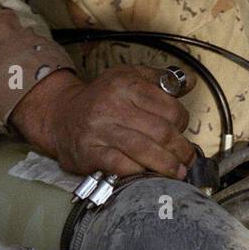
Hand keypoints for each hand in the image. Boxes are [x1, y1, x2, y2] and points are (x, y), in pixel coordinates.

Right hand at [12, 67, 194, 178]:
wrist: (59, 114)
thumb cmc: (102, 97)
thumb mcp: (129, 76)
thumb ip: (160, 78)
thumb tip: (189, 82)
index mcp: (127, 85)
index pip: (169, 108)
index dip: (182, 123)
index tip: (183, 132)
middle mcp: (112, 106)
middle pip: (160, 132)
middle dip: (180, 150)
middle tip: (187, 159)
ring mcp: (99, 130)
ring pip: (143, 150)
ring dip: (166, 165)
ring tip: (177, 172)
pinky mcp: (88, 152)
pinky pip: (121, 166)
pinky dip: (139, 172)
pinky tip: (147, 174)